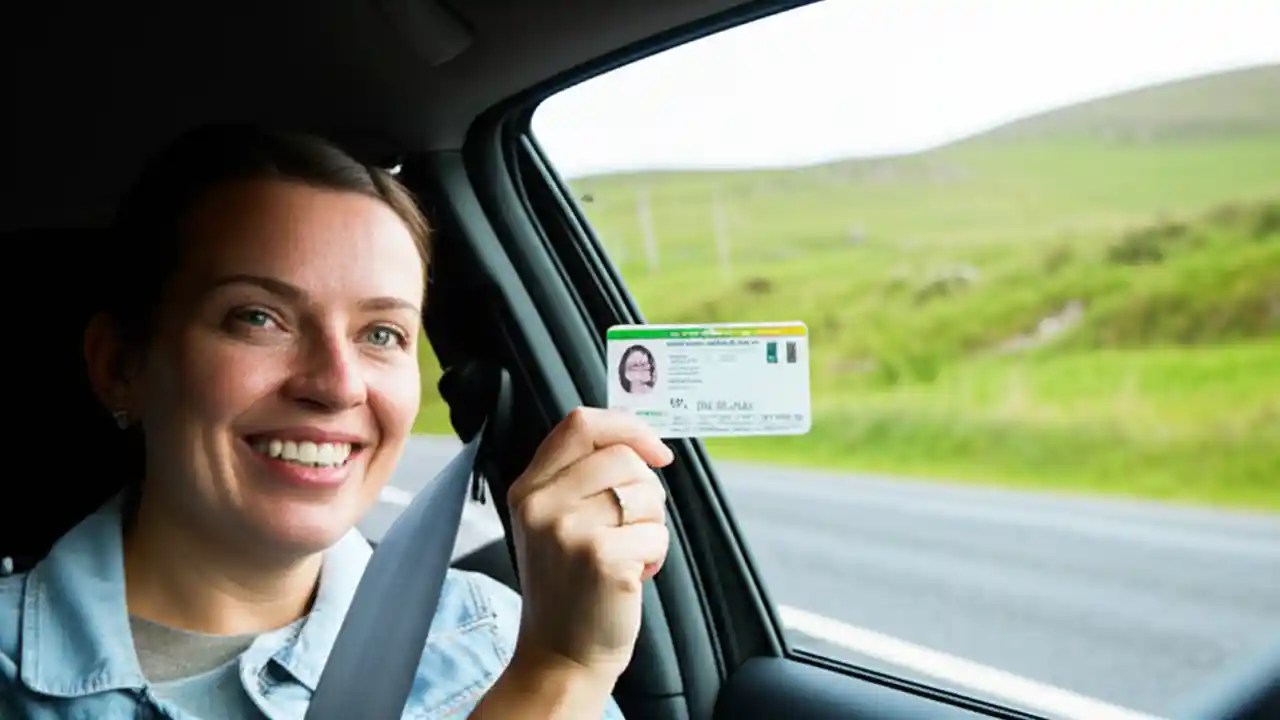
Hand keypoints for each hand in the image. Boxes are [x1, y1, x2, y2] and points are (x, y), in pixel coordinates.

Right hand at [506, 406, 673, 681]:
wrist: (560, 657)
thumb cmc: (570, 588)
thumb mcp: (555, 522)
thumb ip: (581, 477)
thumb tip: (642, 443)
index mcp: (529, 488)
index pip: (581, 423)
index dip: (628, 427)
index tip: (655, 452)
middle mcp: (541, 503)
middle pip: (622, 457)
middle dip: (647, 491)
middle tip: (633, 528)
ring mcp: (567, 529)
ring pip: (645, 494)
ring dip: (652, 525)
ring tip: (629, 554)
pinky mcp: (599, 557)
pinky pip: (655, 534)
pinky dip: (656, 555)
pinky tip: (633, 577)